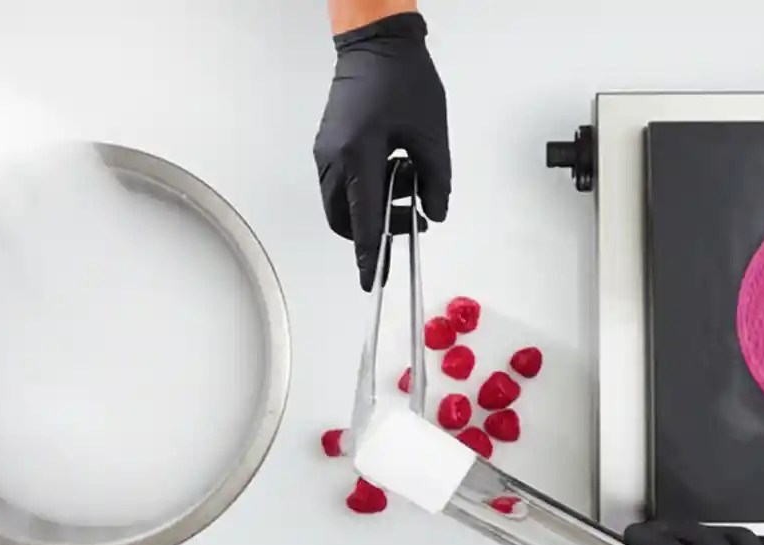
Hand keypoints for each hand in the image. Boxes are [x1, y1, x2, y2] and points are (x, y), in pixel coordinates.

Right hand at [314, 12, 450, 290]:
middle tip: (411, 221)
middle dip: (375, 231)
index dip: (369, 254)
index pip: (363, 219)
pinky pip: (342, 184)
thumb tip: (435, 212)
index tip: (372, 280)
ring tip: (408, 190)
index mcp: (357, 155)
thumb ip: (437, 179)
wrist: (376, 44)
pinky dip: (365, 191)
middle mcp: (333, 158)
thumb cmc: (401, 79)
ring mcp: (326, 152)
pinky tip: (393, 173)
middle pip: (344, 220)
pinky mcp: (329, 145)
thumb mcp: (431, 134)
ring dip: (371, 209)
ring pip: (341, 204)